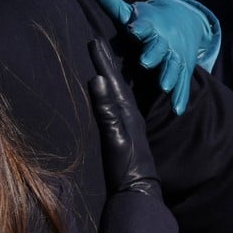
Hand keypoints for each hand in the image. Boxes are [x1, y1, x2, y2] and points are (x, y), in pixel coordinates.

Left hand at [87, 0, 219, 114]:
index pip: (143, 26)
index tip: (132, 27)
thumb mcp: (128, 11)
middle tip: (145, 61)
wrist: (181, 24)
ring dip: (169, 76)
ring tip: (164, 86)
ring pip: (173, 68)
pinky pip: (182, 87)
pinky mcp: (181, 72)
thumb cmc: (143, 22)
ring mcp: (174, 58)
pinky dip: (181, 97)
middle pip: (159, 48)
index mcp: (148, 27)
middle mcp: (163, 42)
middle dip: (154, 53)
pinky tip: (178, 110)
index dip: (138, 27)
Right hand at [88, 39, 160, 197]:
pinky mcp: (124, 133)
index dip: (103, 61)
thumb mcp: (115, 138)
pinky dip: (109, 93)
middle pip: (116, 82)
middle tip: (97, 43)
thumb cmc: (126, 167)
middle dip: (106, 62)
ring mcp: (129, 124)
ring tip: (101, 62)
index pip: (112, 80)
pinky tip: (106, 95)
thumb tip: (96, 79)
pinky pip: (116, 104)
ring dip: (108, 76)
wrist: (138, 191)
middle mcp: (130, 114)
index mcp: (128, 112)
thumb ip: (106, 110)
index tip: (94, 41)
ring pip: (117, 92)